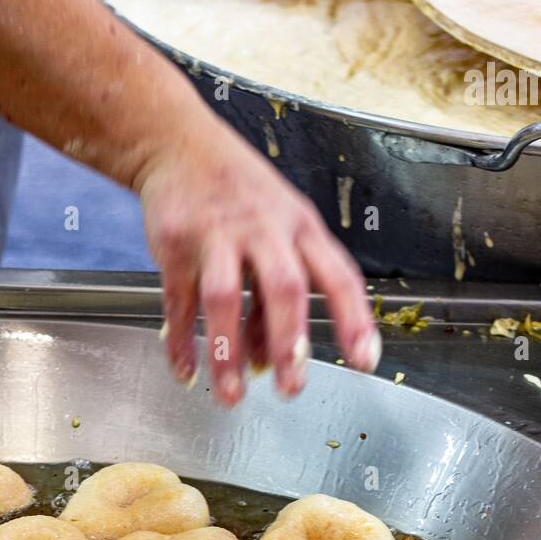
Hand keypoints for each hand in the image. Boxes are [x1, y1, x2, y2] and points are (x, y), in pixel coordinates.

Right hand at [138, 118, 379, 406]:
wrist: (177, 144)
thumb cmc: (239, 195)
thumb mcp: (275, 231)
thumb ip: (275, 299)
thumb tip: (269, 362)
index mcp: (301, 227)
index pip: (339, 276)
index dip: (354, 320)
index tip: (364, 362)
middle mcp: (264, 228)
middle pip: (284, 287)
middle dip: (290, 341)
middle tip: (291, 388)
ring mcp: (217, 234)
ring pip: (225, 297)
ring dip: (228, 352)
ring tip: (231, 396)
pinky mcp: (175, 244)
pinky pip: (179, 301)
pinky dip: (182, 341)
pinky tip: (187, 371)